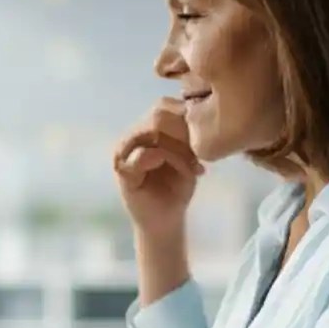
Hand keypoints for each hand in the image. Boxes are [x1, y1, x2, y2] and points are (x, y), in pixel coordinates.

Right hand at [113, 97, 203, 240]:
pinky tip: (189, 174)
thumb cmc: (178, 187)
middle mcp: (131, 136)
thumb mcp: (189, 156)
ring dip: (180, 149)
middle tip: (200, 154)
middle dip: (184, 133)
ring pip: (154, 131)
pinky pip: (145, 155)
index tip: (206, 139)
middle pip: (158, 115)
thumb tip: (199, 111)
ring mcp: (123, 152)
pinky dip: (172, 161)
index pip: (163, 106)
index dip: (187, 117)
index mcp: (145, 129)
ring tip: (196, 167)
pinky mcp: (122, 171)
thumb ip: (187, 133)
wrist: (166, 221)